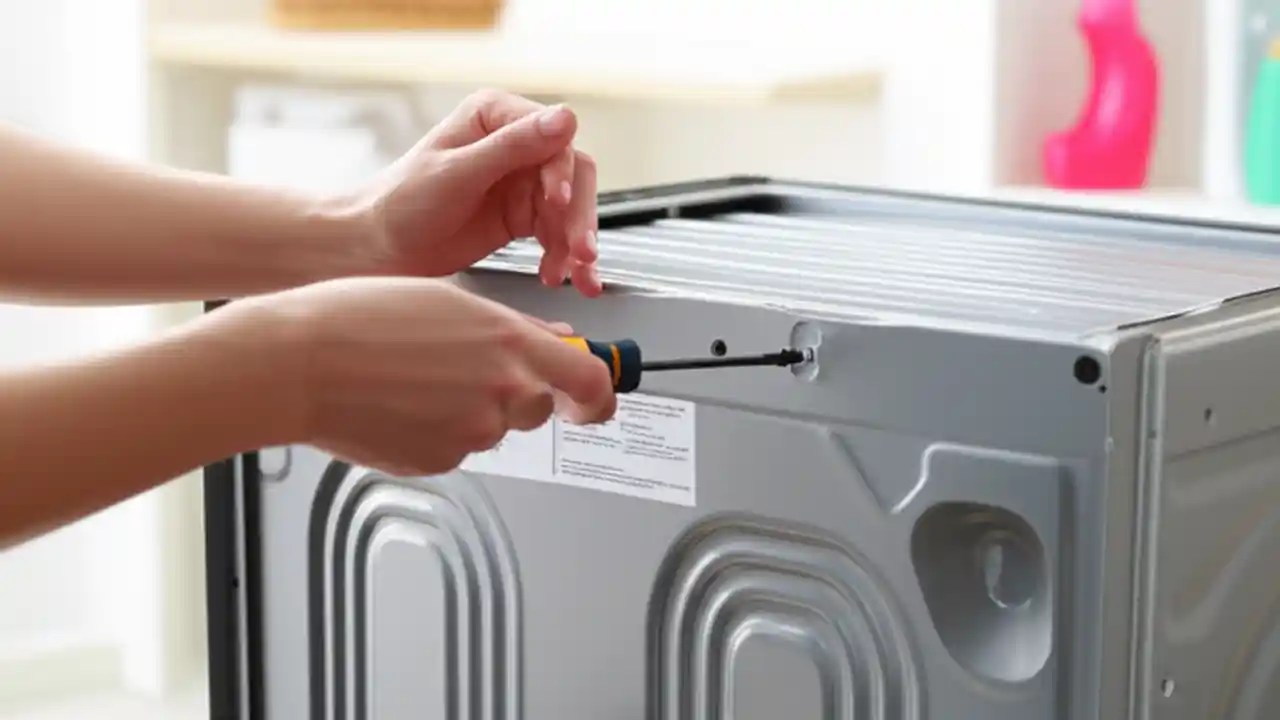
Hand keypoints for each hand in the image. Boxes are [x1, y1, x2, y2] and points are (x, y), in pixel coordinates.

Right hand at [235, 276, 615, 475]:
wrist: (299, 363)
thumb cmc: (359, 319)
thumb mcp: (451, 300)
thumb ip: (514, 329)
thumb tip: (556, 342)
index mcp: (509, 343)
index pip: (591, 382)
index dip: (602, 395)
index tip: (601, 397)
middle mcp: (500, 391)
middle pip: (538, 405)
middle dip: (517, 392)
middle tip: (466, 371)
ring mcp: (471, 433)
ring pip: (492, 427)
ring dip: (471, 408)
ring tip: (417, 379)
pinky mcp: (439, 462)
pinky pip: (456, 448)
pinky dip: (438, 430)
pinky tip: (401, 403)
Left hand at [354, 90, 601, 296]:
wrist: (376, 249)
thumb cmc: (402, 202)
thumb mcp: (458, 172)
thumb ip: (513, 147)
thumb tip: (567, 118)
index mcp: (496, 117)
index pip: (553, 139)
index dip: (563, 173)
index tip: (559, 203)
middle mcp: (515, 144)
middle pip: (572, 176)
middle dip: (578, 217)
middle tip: (580, 252)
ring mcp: (521, 181)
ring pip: (571, 209)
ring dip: (577, 243)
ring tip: (576, 275)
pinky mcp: (522, 216)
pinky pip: (557, 233)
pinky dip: (564, 257)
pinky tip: (560, 276)